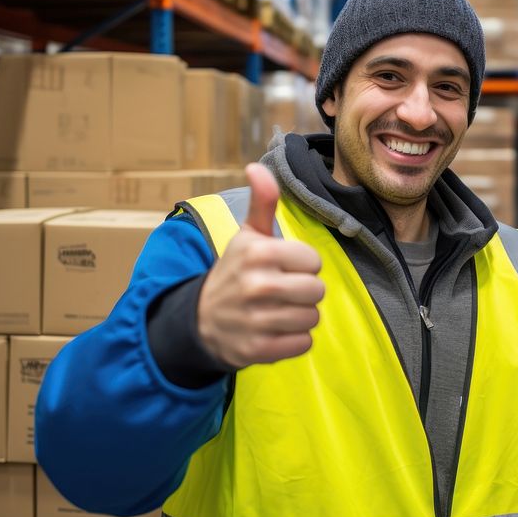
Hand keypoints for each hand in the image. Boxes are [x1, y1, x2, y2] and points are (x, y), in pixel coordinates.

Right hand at [197, 163, 324, 367]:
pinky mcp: (258, 350)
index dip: (302, 265)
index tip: (281, 268)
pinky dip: (294, 340)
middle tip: (281, 292)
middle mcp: (257, 285)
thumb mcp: (246, 236)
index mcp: (258, 252)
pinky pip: (303, 344)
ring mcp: (257, 320)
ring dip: (299, 316)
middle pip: (317, 291)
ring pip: (312, 318)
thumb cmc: (234, 272)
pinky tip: (274, 331)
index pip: (313, 261)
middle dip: (304, 292)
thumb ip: (262, 202)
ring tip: (277, 310)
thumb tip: (256, 166)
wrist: (200, 320)